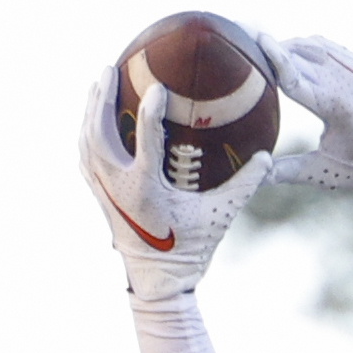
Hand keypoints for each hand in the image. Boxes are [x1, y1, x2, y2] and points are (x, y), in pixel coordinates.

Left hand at [80, 65, 271, 300]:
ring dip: (91, 111)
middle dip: (102, 99)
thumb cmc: (191, 250)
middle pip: (99, 135)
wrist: (158, 284)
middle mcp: (119, 189)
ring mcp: (105, 194)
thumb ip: (243, 186)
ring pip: (87, 144)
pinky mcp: (100, 198)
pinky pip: (86, 159)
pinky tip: (94, 120)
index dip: (151, 111)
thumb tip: (266, 156)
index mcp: (146, 190)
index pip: (145, 141)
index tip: (157, 85)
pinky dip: (88, 135)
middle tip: (110, 68)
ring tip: (99, 83)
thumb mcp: (219, 217)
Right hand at [259, 36, 352, 189]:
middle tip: (236, 41)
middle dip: (267, 48)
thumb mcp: (326, 172)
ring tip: (252, 50)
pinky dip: (297, 46)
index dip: (276, 58)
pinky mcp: (352, 60)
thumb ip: (289, 171)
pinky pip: (319, 45)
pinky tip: (280, 52)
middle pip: (297, 56)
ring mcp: (351, 66)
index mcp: (338, 107)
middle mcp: (345, 80)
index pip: (299, 78)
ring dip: (280, 47)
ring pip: (307, 46)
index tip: (256, 39)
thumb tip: (255, 176)